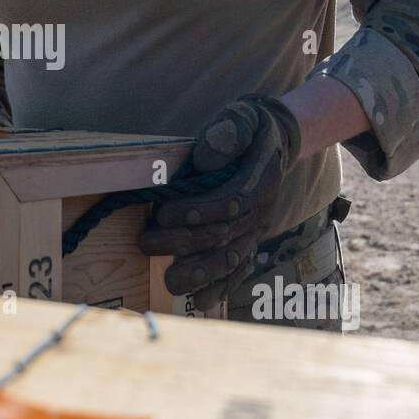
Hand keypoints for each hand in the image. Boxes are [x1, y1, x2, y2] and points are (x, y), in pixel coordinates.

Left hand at [138, 95, 300, 311]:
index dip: (198, 210)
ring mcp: (256, 230)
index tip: (162, 213)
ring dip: (200, 274)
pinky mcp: (249, 242)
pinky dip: (221, 288)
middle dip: (183, 242)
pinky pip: (239, 271)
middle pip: (225, 234)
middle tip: (145, 243)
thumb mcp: (243, 116)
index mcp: (260, 178)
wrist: (273, 143)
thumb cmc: (249, 129)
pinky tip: (200, 302)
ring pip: (232, 259)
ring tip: (170, 282)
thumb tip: (206, 159)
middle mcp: (261, 210)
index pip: (231, 201)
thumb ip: (229, 130)